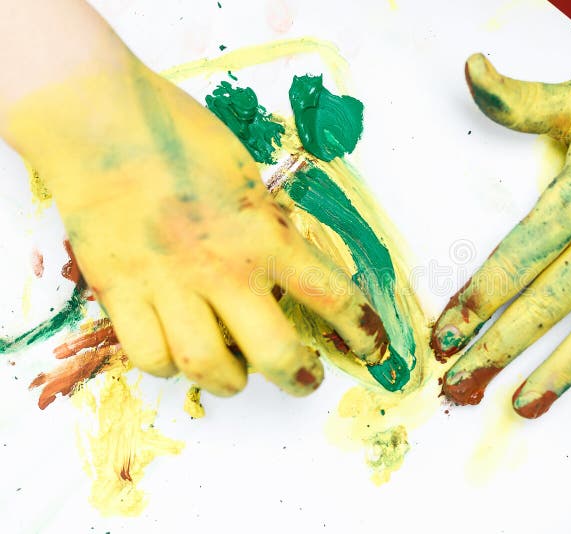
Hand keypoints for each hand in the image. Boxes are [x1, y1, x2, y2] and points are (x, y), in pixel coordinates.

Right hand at [5, 55, 388, 396]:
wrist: (99, 120)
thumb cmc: (180, 135)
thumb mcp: (247, 177)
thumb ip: (267, 227)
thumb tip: (283, 266)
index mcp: (263, 232)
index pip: (330, 295)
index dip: (360, 330)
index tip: (373, 347)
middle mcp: (221, 267)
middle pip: (274, 352)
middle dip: (298, 377)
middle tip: (304, 378)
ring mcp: (168, 284)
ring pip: (207, 366)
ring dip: (232, 381)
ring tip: (238, 374)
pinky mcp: (118, 292)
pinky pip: (149, 355)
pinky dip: (170, 365)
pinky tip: (179, 352)